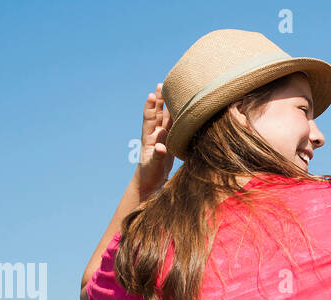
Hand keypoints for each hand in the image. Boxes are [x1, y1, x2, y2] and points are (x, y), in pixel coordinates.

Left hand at [136, 82, 173, 196]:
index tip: (152, 95)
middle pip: (158, 114)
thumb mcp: (153, 167)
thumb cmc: (149, 175)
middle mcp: (156, 135)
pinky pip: (174, 128)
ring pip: (166, 119)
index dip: (151, 107)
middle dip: (159, 100)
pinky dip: (176, 118)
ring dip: (168, 106)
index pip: (149, 119)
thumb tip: (162, 147)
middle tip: (161, 85)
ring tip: (169, 91)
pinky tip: (181, 111)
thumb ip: (158, 156)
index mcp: (149, 138)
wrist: (149, 184)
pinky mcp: (170, 143)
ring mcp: (163, 138)